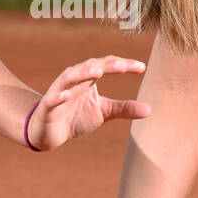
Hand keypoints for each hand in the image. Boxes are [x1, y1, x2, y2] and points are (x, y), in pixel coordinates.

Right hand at [27, 56, 149, 151]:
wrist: (49, 132)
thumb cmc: (76, 116)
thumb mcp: (103, 112)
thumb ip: (124, 108)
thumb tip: (150, 109)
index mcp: (88, 78)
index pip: (107, 65)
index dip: (123, 64)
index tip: (141, 67)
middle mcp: (74, 80)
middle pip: (90, 67)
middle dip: (106, 65)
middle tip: (123, 66)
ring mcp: (59, 91)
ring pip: (70, 77)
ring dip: (83, 73)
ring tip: (98, 71)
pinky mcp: (48, 106)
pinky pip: (52, 98)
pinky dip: (59, 95)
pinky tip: (66, 95)